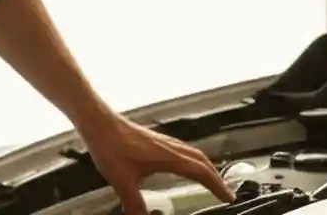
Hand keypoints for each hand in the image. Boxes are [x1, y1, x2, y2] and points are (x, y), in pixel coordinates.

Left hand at [79, 112, 233, 213]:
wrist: (98, 122)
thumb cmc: (110, 146)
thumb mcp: (123, 181)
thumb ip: (134, 204)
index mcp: (169, 157)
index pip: (201, 172)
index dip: (217, 185)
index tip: (228, 197)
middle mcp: (170, 147)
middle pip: (202, 161)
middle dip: (216, 177)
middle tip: (224, 192)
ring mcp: (163, 141)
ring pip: (193, 153)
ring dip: (205, 166)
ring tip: (210, 180)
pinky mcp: (155, 140)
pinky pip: (183, 149)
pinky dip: (192, 159)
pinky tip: (183, 166)